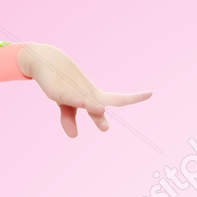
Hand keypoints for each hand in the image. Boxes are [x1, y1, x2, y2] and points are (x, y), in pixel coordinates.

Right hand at [20, 45, 152, 137]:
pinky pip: (73, 100)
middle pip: (112, 99)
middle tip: (149, 93)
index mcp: (93, 96)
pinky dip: (84, 104)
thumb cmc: (60, 82)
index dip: (133, 97)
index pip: (116, 99)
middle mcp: (89, 94)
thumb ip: (69, 119)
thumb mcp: (64, 103)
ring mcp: (77, 92)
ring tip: (104, 116)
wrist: (45, 60)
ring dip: (98, 112)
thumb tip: (74, 136)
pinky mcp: (62, 93)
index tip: (151, 92)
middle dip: (128, 99)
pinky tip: (91, 106)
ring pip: (92, 104)